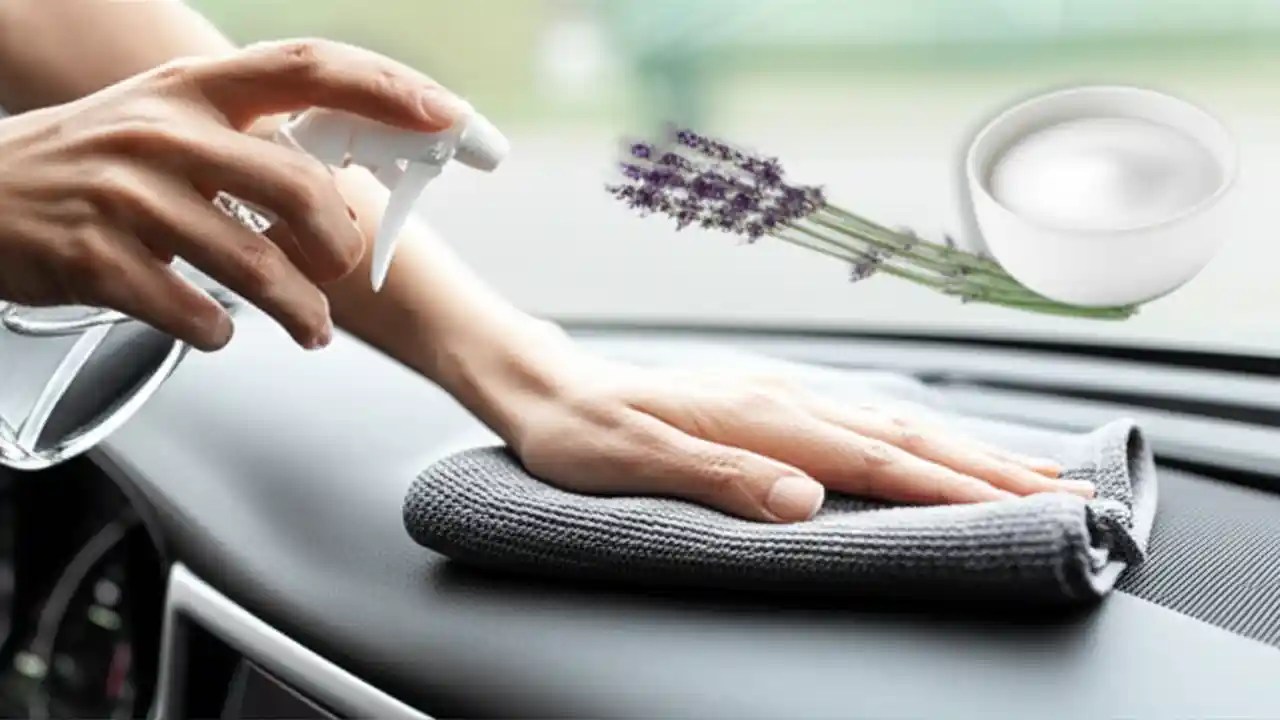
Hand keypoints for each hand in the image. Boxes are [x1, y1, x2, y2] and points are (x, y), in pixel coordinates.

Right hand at [0, 39, 466, 349]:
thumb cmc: (93, 163)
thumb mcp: (168, 123)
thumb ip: (249, 142)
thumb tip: (346, 182)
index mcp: (192, 88)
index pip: (309, 67)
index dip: (387, 88)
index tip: (446, 118)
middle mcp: (164, 131)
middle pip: (298, 186)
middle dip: (338, 242)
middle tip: (336, 268)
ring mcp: (125, 194)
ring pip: (254, 263)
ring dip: (299, 310)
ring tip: (309, 329)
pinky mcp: (93, 258)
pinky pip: (191, 311)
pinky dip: (218, 332)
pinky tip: (214, 329)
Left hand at [471, 333, 1092, 523]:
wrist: (548, 384)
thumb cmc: (580, 433)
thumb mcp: (633, 461)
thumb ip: (722, 478)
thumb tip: (807, 502)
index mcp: (765, 419)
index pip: (881, 460)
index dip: (957, 487)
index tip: (1029, 509)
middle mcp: (787, 402)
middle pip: (911, 437)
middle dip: (995, 468)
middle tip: (1072, 492)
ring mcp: (783, 398)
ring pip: (897, 425)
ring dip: (970, 450)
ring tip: (1035, 469)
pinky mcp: (772, 404)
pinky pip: (866, 423)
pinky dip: (920, 439)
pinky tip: (937, 445)